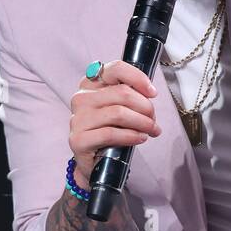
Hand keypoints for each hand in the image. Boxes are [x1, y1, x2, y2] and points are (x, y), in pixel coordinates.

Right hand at [69, 60, 161, 186]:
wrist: (94, 161)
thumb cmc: (110, 131)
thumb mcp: (120, 108)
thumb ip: (130, 95)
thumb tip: (150, 93)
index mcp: (91, 84)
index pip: (115, 69)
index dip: (138, 78)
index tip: (153, 92)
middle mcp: (81, 98)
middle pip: (122, 93)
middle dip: (145, 107)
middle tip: (153, 119)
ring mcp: (77, 119)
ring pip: (118, 113)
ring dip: (142, 122)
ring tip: (151, 130)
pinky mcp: (78, 139)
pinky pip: (110, 133)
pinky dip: (131, 136)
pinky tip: (140, 138)